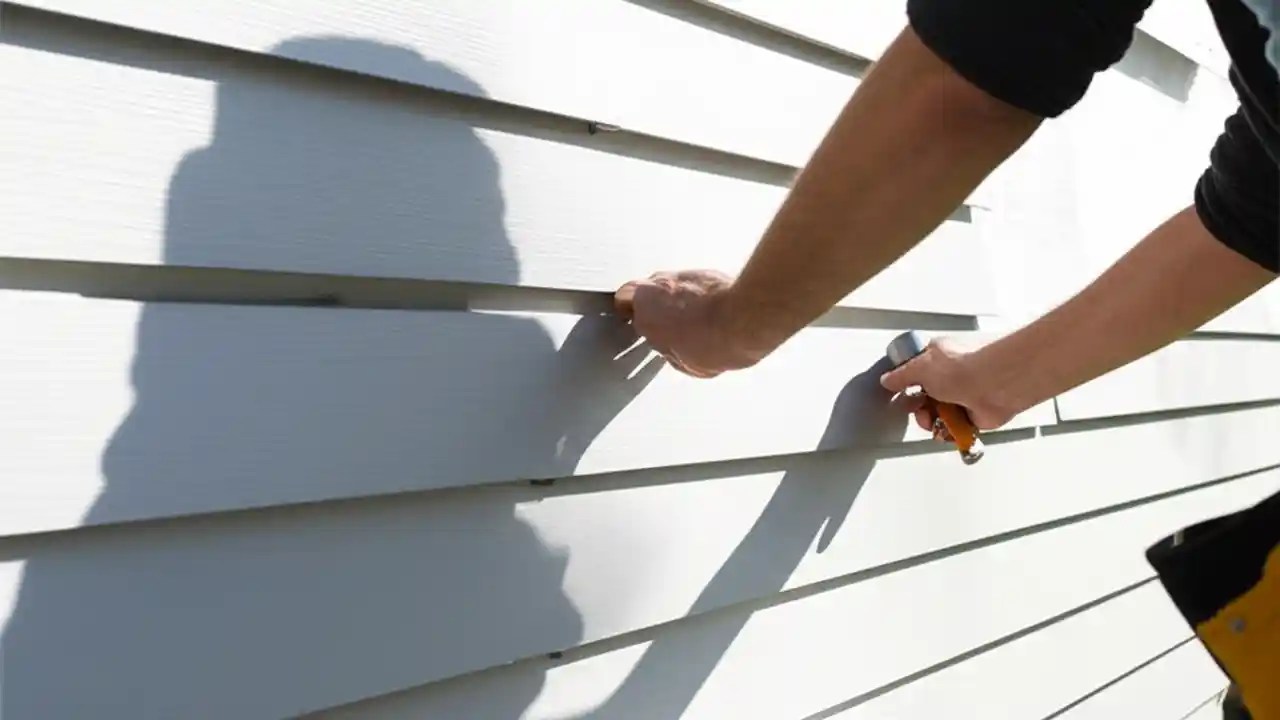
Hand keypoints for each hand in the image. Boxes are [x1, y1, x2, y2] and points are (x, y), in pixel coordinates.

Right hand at [614, 270, 766, 377]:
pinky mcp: (709, 271)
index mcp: (645, 307)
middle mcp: (661, 284)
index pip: (623, 300)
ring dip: (679, 299)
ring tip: (693, 321)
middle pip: (647, 288)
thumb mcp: (684, 363)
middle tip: (665, 323)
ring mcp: (685, 274)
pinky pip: (697, 284)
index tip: (632, 319)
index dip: (628, 311)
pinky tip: (713, 312)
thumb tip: (676, 349)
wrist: (746, 319)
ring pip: (673, 284)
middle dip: (654, 305)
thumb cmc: (713, 341)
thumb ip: (669, 349)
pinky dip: (701, 295)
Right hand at [878, 336, 1018, 433]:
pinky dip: (949, 431)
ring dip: (931, 420)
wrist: (998, 383)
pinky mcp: (974, 415)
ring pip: (936, 414)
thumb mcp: (920, 367)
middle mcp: (950, 375)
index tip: (898, 393)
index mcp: (936, 356)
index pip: (914, 371)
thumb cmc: (966, 365)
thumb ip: (900, 376)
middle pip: (924, 397)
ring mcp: (962, 395)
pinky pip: (954, 428)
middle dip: (917, 407)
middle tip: (918, 409)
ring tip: (935, 418)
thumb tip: (887, 380)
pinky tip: (948, 427)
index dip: (904, 384)